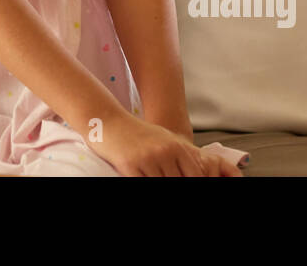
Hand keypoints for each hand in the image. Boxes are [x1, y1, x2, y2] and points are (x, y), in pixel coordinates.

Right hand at [87, 111, 243, 176]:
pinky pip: (141, 183)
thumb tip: (197, 173)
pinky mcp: (130, 165)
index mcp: (177, 147)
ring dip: (156, 182)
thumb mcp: (164, 139)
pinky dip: (142, 182)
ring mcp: (148, 159)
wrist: (108, 120)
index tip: (186, 185)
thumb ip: (181, 156)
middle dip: (172, 183)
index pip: (194, 176)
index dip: (192, 183)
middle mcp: (164, 152)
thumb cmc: (136, 132)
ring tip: (150, 175)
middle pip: (177, 182)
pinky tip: (140, 177)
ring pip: (160, 184)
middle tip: (161, 177)